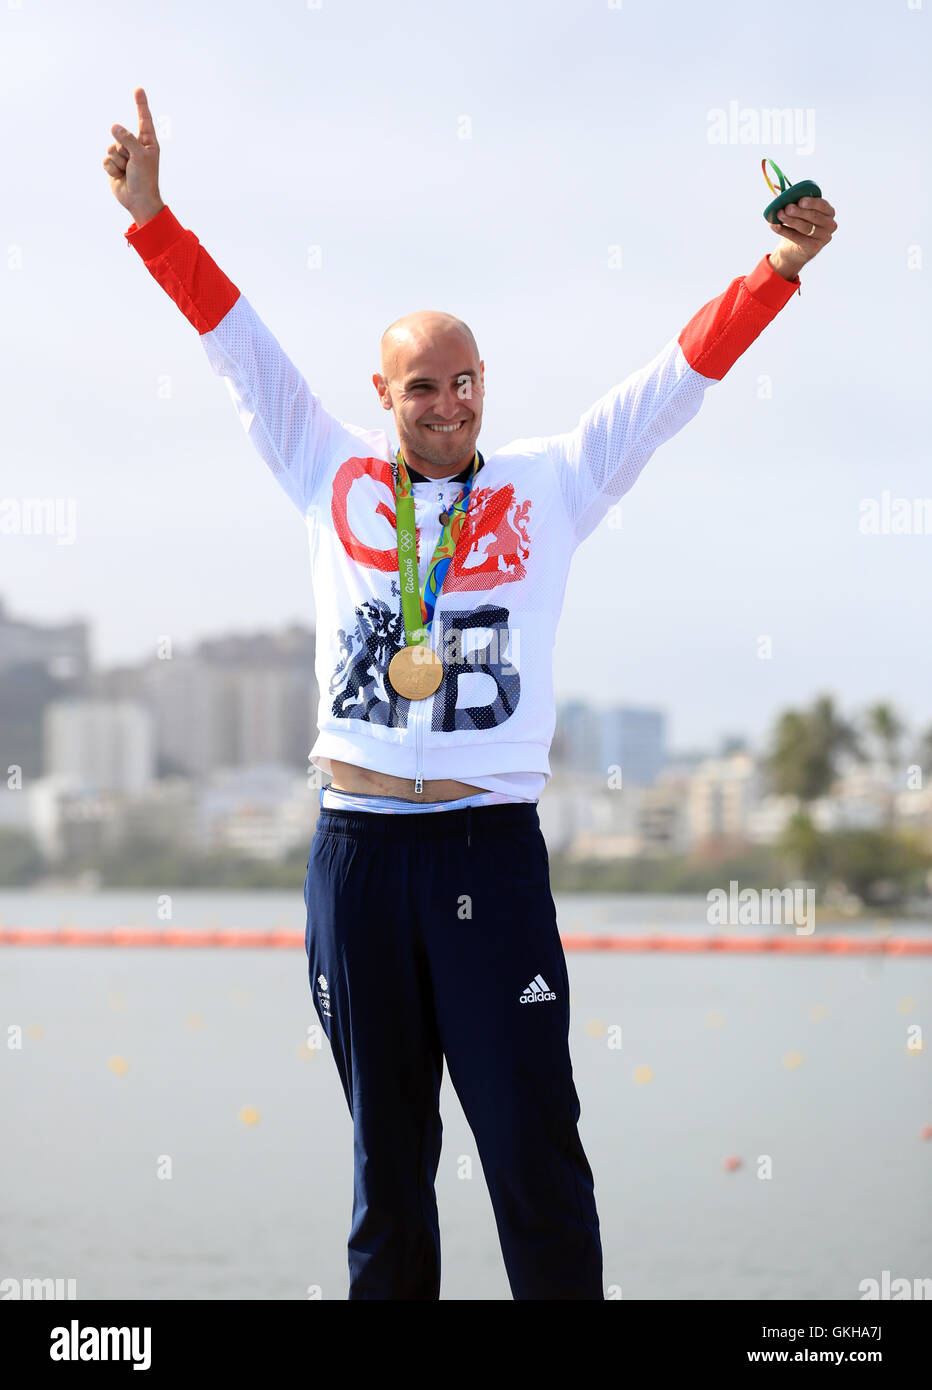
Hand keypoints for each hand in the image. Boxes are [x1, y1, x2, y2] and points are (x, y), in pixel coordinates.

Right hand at [103, 87, 163, 224]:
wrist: (138, 201)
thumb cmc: (145, 180)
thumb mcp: (139, 156)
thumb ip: (127, 138)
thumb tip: (114, 126)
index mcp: (148, 143)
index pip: (143, 119)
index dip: (140, 104)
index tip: (138, 89)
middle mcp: (136, 146)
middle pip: (120, 136)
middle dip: (123, 150)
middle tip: (133, 165)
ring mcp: (124, 155)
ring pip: (111, 148)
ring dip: (118, 161)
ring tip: (127, 171)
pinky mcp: (114, 165)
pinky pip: (106, 159)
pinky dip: (111, 168)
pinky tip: (120, 176)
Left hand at [768, 196, 836, 279]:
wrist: (795, 249)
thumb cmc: (798, 225)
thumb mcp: (798, 211)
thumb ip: (792, 200)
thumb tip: (777, 189)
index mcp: (829, 211)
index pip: (822, 205)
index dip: (812, 202)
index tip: (800, 200)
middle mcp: (830, 224)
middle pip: (814, 217)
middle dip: (799, 212)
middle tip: (786, 208)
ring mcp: (824, 237)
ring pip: (806, 227)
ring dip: (791, 220)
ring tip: (779, 215)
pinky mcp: (815, 247)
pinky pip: (798, 238)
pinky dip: (785, 231)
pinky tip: (775, 226)